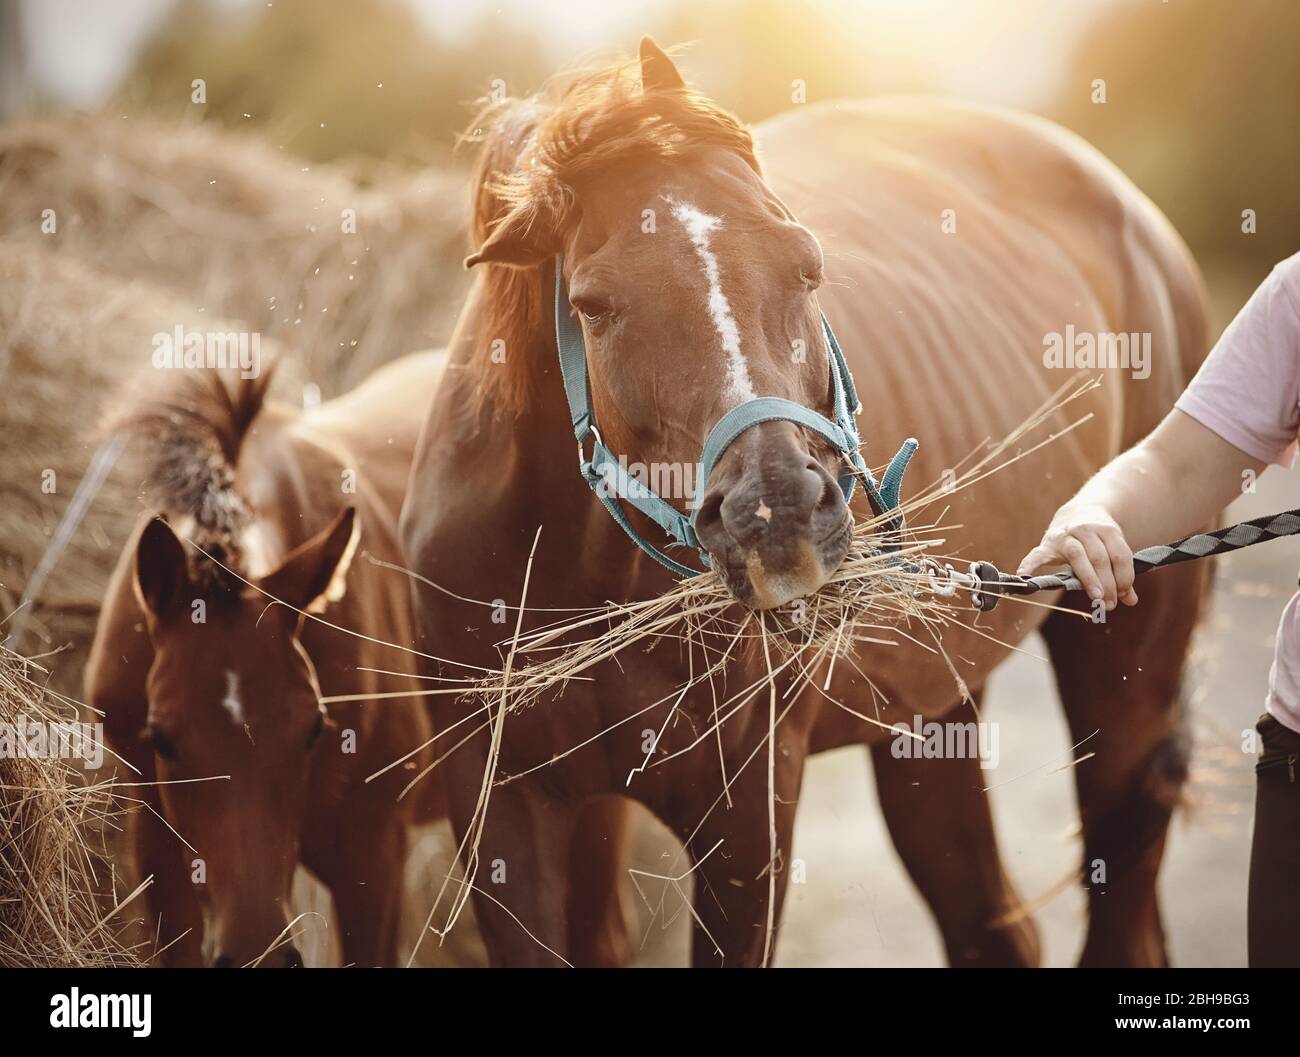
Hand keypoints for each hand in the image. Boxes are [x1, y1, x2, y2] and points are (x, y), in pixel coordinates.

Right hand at [1017, 504, 1137, 609]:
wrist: (1077, 513)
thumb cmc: (1098, 539)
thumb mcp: (1113, 549)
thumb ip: (1121, 574)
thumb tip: (1131, 601)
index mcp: (1107, 530)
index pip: (1119, 555)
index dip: (1124, 577)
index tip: (1123, 596)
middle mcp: (1086, 529)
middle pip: (1099, 557)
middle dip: (1108, 583)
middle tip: (1109, 604)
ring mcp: (1065, 535)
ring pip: (1077, 556)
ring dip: (1089, 578)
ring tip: (1096, 598)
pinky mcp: (1047, 543)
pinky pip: (1037, 554)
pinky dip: (1030, 564)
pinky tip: (1024, 576)